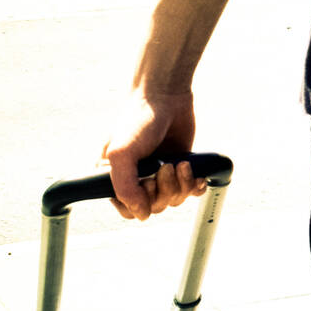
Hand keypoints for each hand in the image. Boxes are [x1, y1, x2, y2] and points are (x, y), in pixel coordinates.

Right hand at [101, 91, 207, 220]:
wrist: (166, 97)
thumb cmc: (138, 120)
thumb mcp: (121, 152)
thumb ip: (123, 186)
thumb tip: (141, 213)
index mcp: (115, 176)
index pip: (127, 209)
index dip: (141, 203)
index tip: (148, 183)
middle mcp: (137, 177)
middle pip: (154, 206)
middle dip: (165, 190)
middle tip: (167, 167)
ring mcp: (160, 173)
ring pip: (173, 200)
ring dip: (181, 184)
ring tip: (180, 164)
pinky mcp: (180, 168)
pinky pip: (190, 191)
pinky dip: (195, 185)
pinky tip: (194, 171)